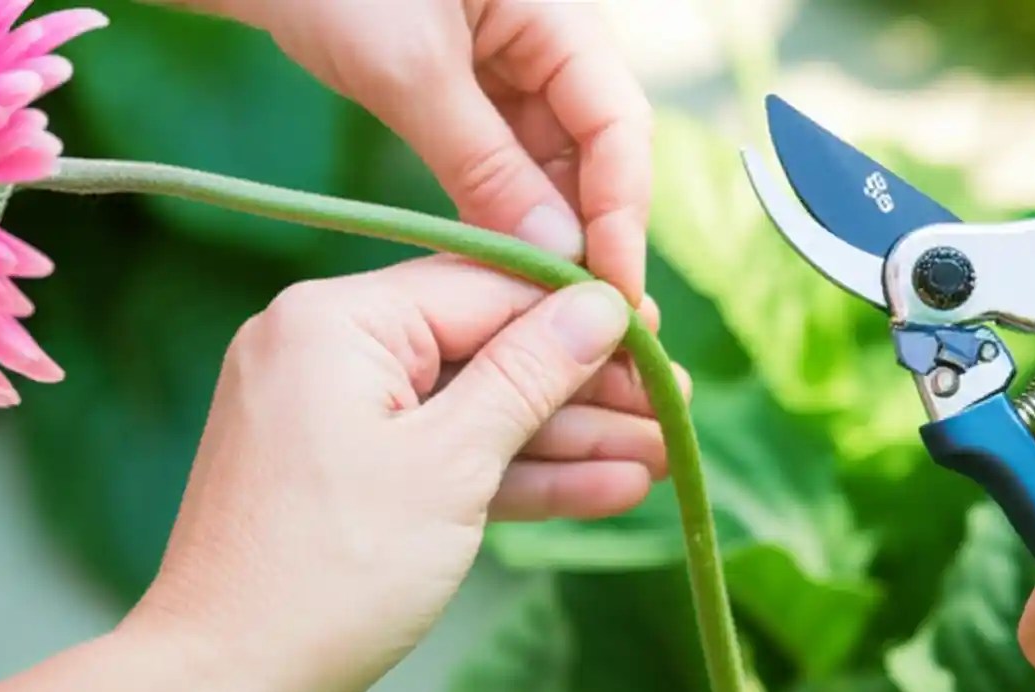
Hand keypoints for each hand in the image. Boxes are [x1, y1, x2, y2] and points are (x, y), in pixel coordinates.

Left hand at [0, 256, 682, 691]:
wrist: (229, 684)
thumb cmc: (330, 573)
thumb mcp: (451, 464)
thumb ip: (530, 374)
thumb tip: (600, 306)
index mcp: (336, 320)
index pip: (485, 287)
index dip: (578, 315)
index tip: (655, 342)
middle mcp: (327, 347)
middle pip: (485, 350)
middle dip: (583, 391)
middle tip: (673, 408)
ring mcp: (334, 411)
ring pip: (471, 409)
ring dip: (565, 440)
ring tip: (660, 455)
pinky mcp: (346, 467)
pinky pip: (440, 452)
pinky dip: (513, 474)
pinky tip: (606, 487)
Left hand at [182, 0, 652, 304]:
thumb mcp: (411, 71)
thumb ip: (484, 161)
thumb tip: (555, 253)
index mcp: (559, 16)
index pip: (619, 124)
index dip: (622, 212)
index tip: (613, 290)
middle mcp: (548, 44)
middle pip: (594, 151)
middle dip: (591, 231)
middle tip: (584, 318)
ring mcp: (510, 70)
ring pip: (551, 163)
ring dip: (548, 230)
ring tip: (545, 307)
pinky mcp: (469, 93)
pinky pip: (505, 161)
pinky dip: (504, 210)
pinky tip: (500, 262)